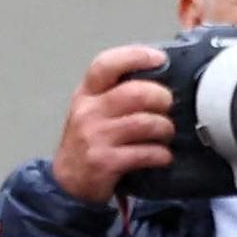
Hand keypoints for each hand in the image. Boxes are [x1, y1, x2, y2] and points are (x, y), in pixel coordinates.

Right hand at [46, 42, 179, 205]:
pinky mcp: (105, 162)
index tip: (159, 59)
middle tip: (167, 104)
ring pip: (144, 123)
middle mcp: (89, 112)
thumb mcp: (92, 108)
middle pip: (134, 93)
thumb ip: (117, 90)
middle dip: (161, 97)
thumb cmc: (88, 140)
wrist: (68, 180)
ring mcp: (95, 137)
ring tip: (166, 132)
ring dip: (164, 128)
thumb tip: (159, 75)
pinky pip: (144, 153)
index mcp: (87, 93)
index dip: (136, 56)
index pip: (107, 64)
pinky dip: (161, 155)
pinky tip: (162, 156)